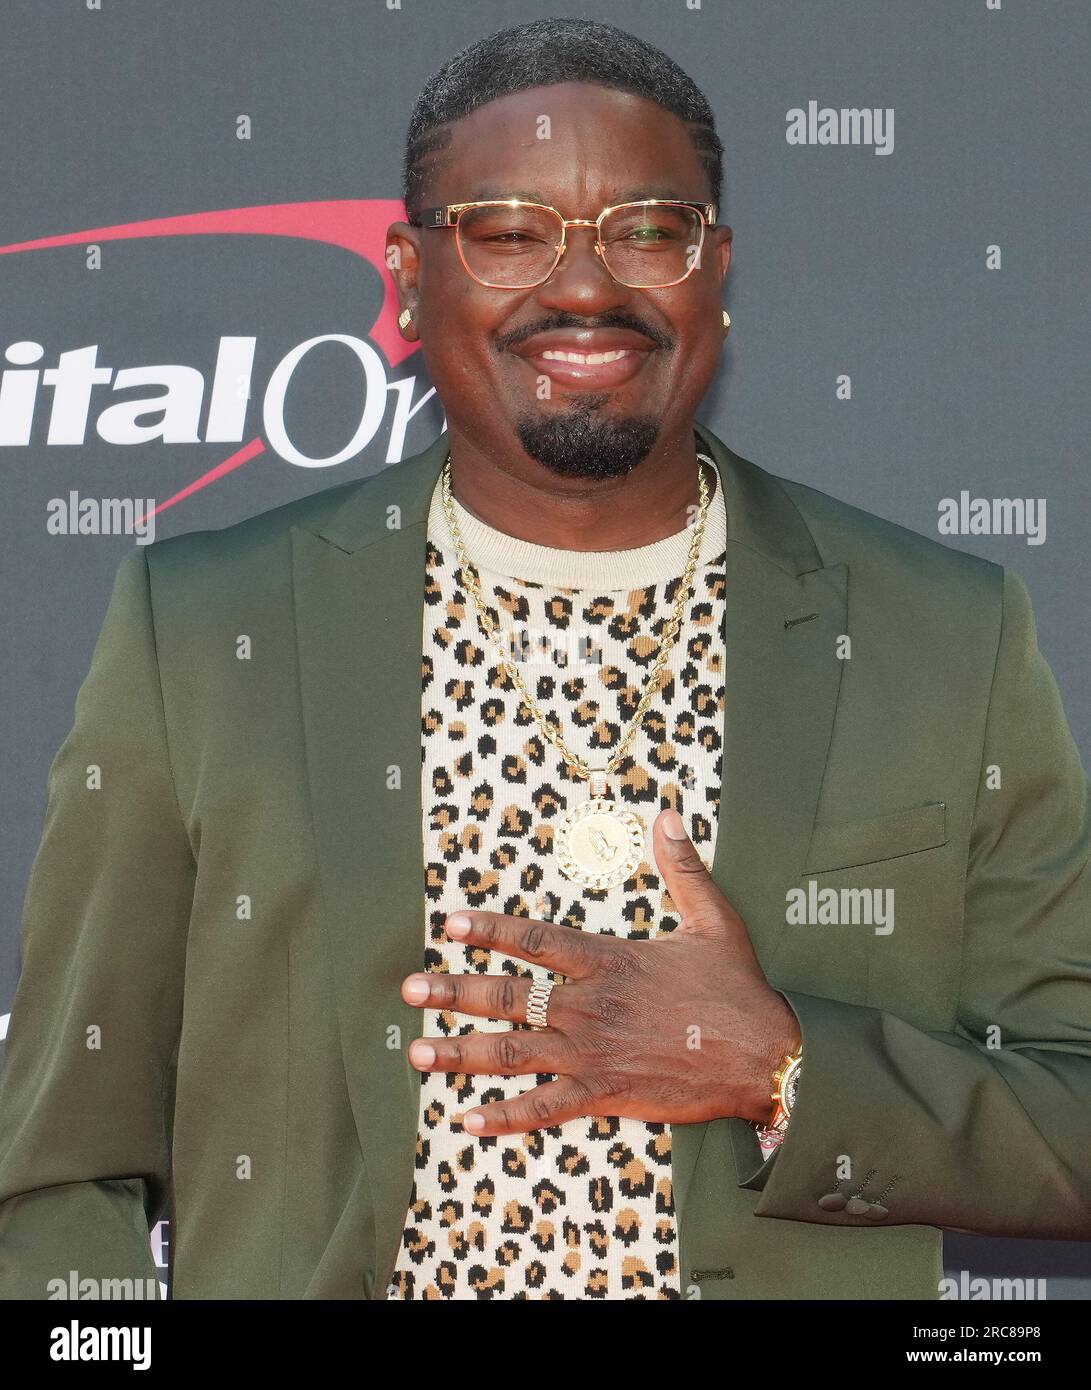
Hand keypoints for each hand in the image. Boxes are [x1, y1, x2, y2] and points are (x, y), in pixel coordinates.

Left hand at [401, 807, 801, 1135]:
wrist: (764, 1057)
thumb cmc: (737, 989)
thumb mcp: (713, 919)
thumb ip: (682, 867)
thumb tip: (667, 814)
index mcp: (610, 961)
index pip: (535, 939)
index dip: (489, 929)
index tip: (449, 924)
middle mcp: (590, 1006)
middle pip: (507, 996)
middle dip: (453, 991)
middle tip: (409, 989)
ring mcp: (593, 1054)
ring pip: (513, 1051)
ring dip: (461, 1051)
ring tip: (417, 1051)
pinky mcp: (605, 1094)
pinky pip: (544, 1108)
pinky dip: (505, 1116)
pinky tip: (468, 1119)